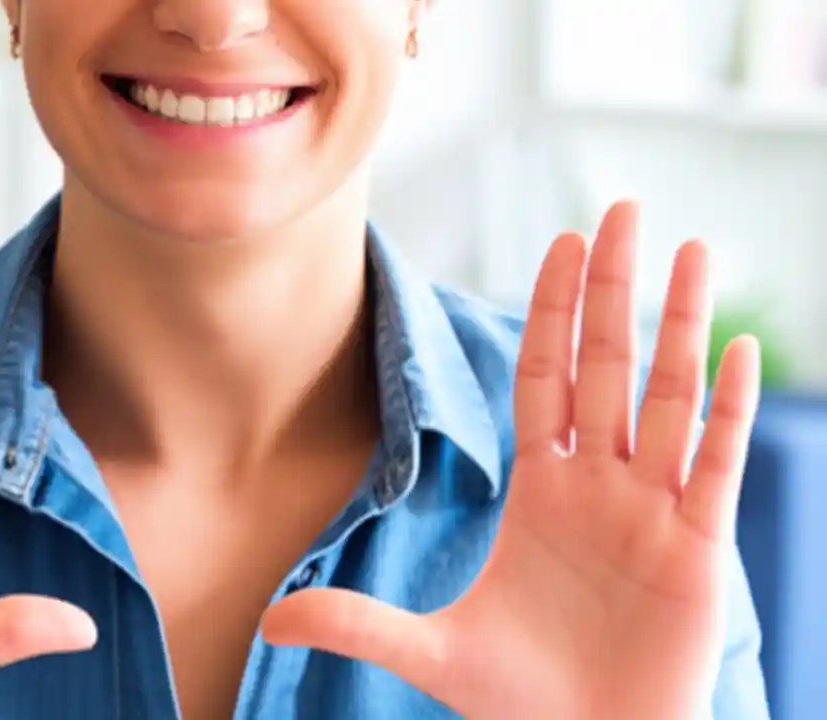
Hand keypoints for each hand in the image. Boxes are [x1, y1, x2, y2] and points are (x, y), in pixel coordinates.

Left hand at [261, 202, 759, 718]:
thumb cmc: (521, 701)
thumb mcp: (431, 653)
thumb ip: (358, 623)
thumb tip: (269, 621)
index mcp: (540, 492)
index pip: (543, 379)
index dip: (549, 313)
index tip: (557, 243)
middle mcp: (598, 486)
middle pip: (605, 366)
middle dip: (610, 289)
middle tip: (617, 209)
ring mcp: (652, 512)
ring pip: (669, 398)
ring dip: (679, 324)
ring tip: (690, 248)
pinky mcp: (697, 550)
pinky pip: (715, 464)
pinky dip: (728, 409)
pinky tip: (738, 349)